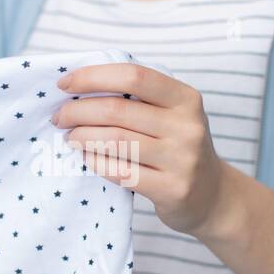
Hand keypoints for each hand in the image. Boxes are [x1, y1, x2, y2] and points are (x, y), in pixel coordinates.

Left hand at [51, 63, 232, 238]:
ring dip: (82, 137)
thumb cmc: (179, 148)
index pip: (134, 77)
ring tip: (70, 137)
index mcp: (186, 99)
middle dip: (78, 111)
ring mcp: (182, 160)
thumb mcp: (173, 115)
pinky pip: (120, 171)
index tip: (66, 84)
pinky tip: (87, 157)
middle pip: (117, 111)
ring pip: (115, 141)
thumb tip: (80, 85)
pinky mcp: (172, 189)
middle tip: (60, 117)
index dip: (93, 77)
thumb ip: (138, 99)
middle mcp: (188, 127)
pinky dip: (95, 162)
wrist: (213, 196)